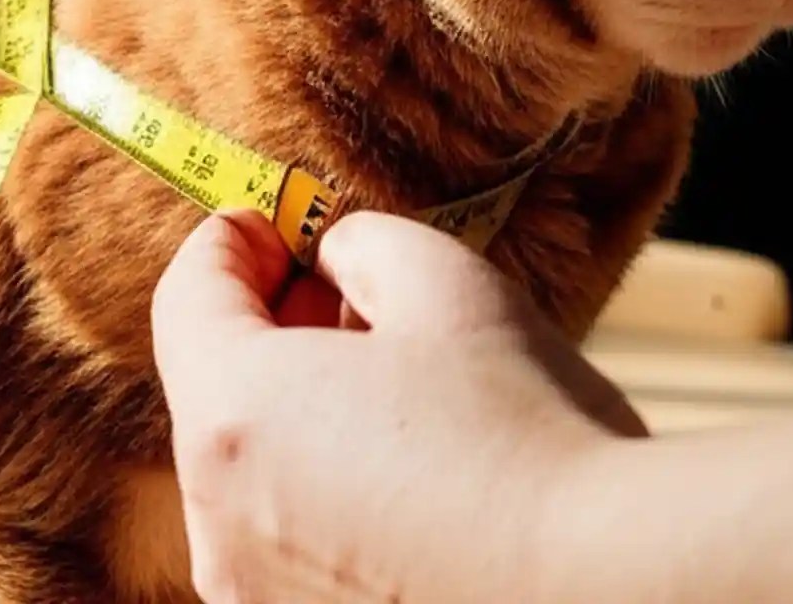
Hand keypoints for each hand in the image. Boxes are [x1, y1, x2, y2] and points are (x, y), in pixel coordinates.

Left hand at [151, 210, 641, 602]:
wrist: (605, 591)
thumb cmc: (526, 434)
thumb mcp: (448, 286)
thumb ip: (365, 246)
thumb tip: (335, 260)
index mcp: (234, 412)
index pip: (188, 298)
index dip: (228, 244)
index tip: (271, 225)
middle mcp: (216, 519)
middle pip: (215, 387)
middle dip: (266, 325)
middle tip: (332, 291)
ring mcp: (251, 592)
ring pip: (248, 470)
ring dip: (293, 411)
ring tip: (382, 386)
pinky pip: (282, 540)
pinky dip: (314, 490)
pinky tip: (396, 474)